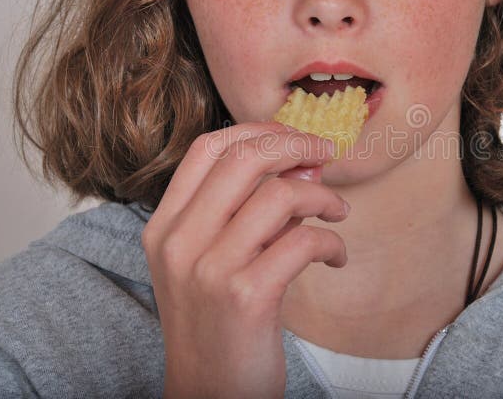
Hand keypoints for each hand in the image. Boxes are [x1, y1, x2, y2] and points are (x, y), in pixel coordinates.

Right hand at [141, 122, 349, 397]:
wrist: (208, 393)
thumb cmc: (218, 323)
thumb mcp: (212, 261)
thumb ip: (244, 213)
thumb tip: (302, 163)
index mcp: (164, 226)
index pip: (206, 148)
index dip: (257, 130)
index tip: (293, 137)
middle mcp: (178, 241)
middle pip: (244, 158)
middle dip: (296, 144)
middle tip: (326, 154)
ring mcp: (209, 269)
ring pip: (280, 195)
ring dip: (323, 197)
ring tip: (337, 213)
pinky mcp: (245, 297)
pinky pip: (303, 241)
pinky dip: (331, 242)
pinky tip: (335, 257)